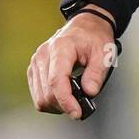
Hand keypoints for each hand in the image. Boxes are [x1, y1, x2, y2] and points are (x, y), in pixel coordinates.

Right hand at [27, 4, 118, 118]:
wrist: (85, 25)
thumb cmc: (94, 37)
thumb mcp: (104, 53)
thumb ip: (97, 74)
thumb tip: (89, 92)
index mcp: (61, 47)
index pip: (56, 80)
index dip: (66, 101)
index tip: (77, 113)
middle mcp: (44, 54)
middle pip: (47, 93)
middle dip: (64, 105)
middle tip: (81, 104)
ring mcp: (36, 61)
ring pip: (40, 97)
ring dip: (57, 105)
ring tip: (73, 99)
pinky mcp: (34, 69)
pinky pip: (37, 94)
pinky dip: (50, 100)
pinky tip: (63, 95)